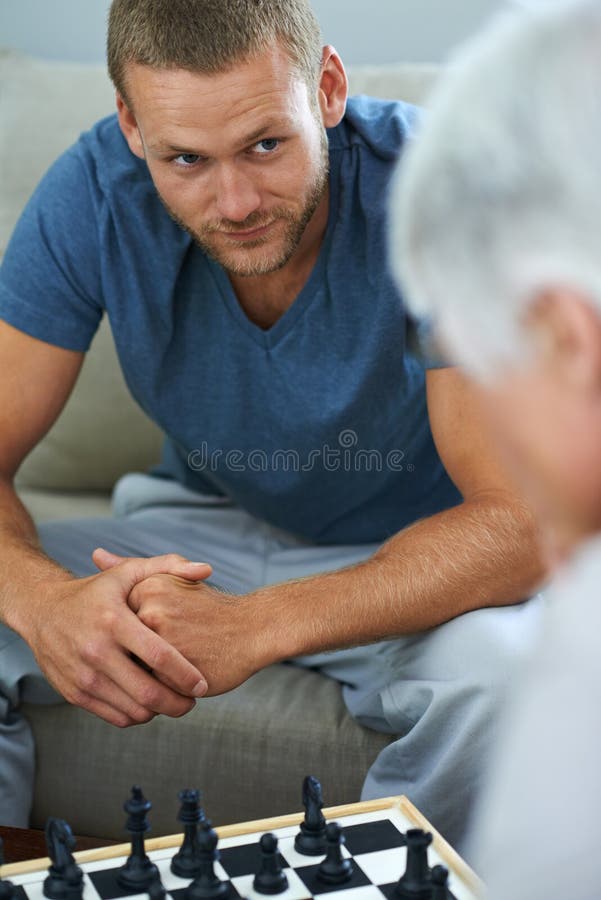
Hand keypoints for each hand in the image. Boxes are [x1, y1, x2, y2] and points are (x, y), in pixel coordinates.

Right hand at [13, 551, 212, 727]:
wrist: (42, 610)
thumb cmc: (96, 591)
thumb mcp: (128, 572)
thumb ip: (169, 566)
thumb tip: (207, 570)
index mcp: (114, 621)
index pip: (159, 656)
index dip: (186, 675)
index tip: (203, 684)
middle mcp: (96, 651)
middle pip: (148, 693)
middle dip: (178, 703)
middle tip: (194, 700)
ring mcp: (83, 676)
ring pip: (133, 711)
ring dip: (160, 711)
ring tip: (174, 700)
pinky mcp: (74, 694)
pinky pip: (116, 717)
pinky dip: (137, 715)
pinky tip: (149, 702)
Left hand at [95, 552, 269, 695]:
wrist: (254, 628)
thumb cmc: (209, 607)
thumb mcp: (170, 579)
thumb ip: (129, 569)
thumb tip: (96, 555)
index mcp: (147, 587)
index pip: (116, 621)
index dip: (130, 633)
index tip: (154, 633)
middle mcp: (150, 610)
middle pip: (122, 645)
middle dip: (135, 654)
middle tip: (169, 651)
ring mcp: (162, 640)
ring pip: (133, 667)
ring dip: (146, 672)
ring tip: (174, 663)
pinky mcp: (173, 668)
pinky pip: (150, 687)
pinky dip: (161, 686)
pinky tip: (180, 675)